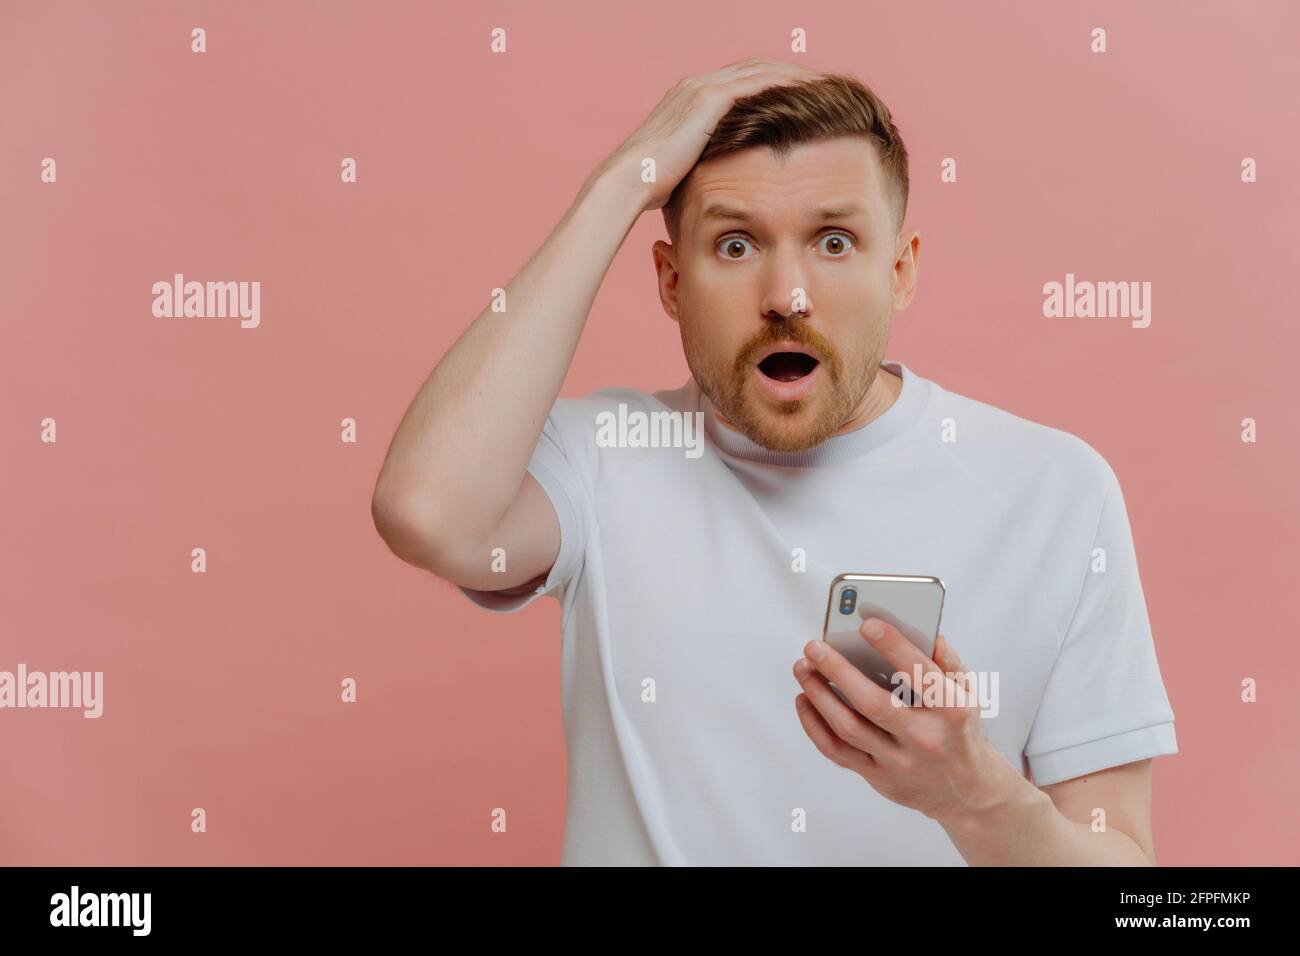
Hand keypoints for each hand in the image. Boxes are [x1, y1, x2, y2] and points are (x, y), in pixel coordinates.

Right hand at [598, 57, 822, 212]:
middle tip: (821, 85)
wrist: (627, 181)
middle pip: (755, 69)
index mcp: (690, 99)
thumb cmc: (650, 187)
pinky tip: (811, 92)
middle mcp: (696, 85)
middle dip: (789, 74)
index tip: (799, 98)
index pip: (740, 83)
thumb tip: (720, 185)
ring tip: (825, 85)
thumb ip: (705, 164)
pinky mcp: (709, 99)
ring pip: (761, 71)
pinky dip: (786, 84)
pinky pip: (759, 83)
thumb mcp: (684, 170)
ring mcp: (702, 88)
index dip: (772, 86)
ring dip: (795, 75)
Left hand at [792, 619, 1015, 821]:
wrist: (964, 788)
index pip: (920, 673)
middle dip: (839, 671)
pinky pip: (837, 751)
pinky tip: (804, 699)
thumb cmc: (958, 729)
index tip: (867, 624)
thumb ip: (946, 660)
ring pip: (849, 728)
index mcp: (950, 710)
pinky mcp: (878, 776)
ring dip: (819, 695)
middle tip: (814, 647)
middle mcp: (924, 738)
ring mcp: (899, 761)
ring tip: (803, 667)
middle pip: (873, 703)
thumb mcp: (967, 692)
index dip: (893, 646)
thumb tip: (924, 629)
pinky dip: (814, 724)